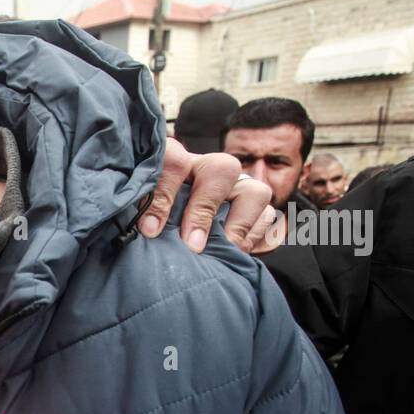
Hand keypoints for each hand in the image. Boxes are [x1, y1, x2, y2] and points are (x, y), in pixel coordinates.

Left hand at [140, 138, 277, 253]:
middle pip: (221, 169)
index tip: (151, 230)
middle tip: (192, 244)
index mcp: (178, 164)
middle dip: (204, 209)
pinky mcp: (257, 211)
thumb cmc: (155, 225)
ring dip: (239, 226)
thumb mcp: (144, 217)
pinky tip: (237, 253)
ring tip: (221, 252)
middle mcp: (211, 170)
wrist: (178, 242)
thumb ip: (143, 218)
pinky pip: (270, 220)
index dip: (163, 194)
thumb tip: (144, 232)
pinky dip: (256, 238)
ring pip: (256, 191)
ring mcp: (239, 188)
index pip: (173, 160)